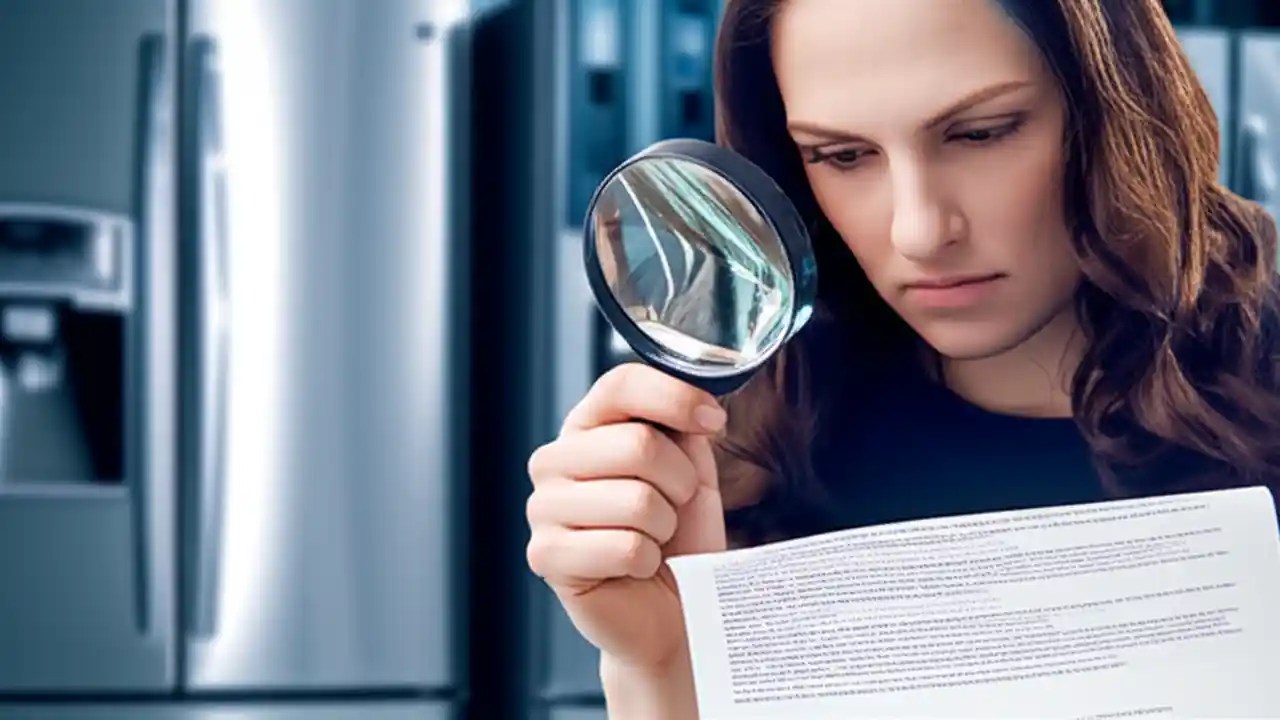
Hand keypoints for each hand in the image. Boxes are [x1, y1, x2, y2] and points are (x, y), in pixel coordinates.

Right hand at [526, 362, 727, 671]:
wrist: (673, 608)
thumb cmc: (680, 536)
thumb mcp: (691, 468)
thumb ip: (684, 428)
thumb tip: (697, 405)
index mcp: (586, 425)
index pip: (622, 384)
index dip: (676, 398)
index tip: (713, 422)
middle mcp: (554, 459)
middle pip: (638, 444)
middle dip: (679, 482)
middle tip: (674, 508)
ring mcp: (542, 507)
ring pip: (636, 500)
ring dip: (663, 527)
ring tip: (653, 539)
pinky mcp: (544, 555)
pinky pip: (623, 547)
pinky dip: (646, 562)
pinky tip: (635, 568)